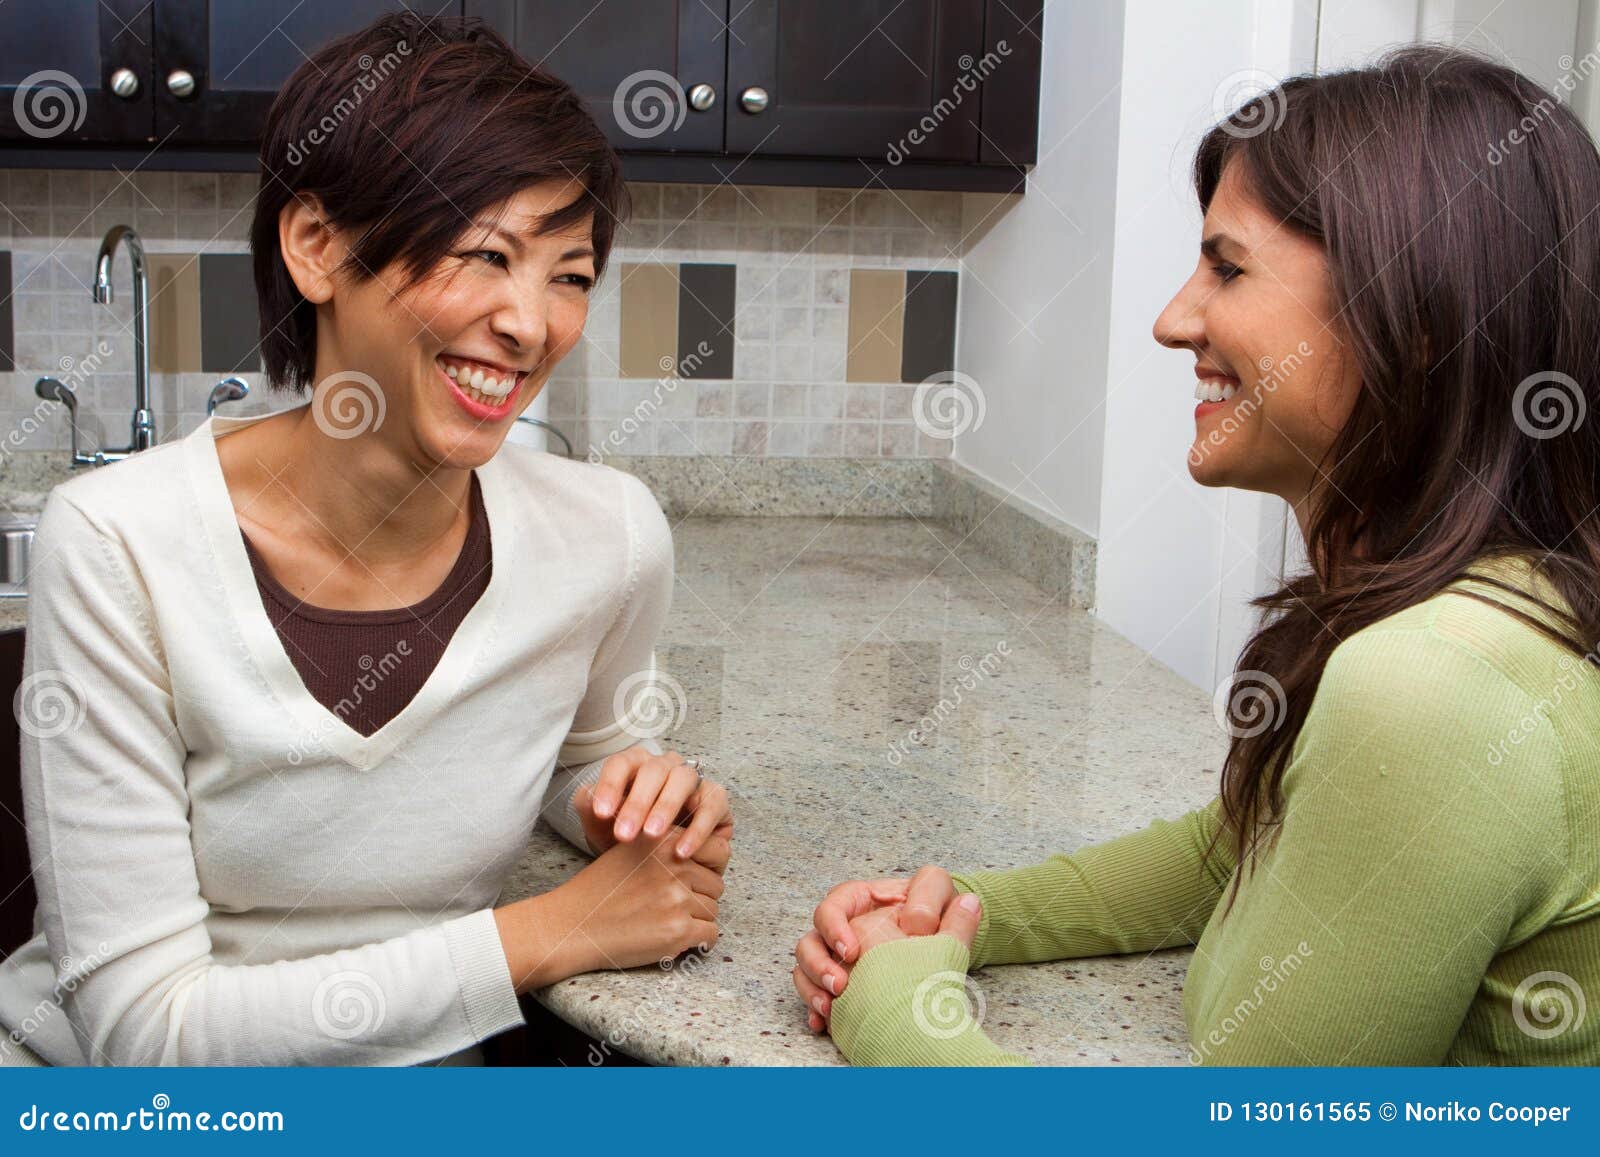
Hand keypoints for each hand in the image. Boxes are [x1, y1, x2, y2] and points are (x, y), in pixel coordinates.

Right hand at [497, 828, 724, 991]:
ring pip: (713, 910)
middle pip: (716, 883)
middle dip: (700, 896)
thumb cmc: (598, 890)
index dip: (709, 866)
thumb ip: (666, 847)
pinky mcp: (678, 930)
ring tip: (667, 922)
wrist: (571, 925)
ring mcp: (678, 898)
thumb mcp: (630, 850)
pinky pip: (710, 934)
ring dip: (696, 919)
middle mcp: (675, 864)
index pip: (718, 848)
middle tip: (674, 907)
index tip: (696, 879)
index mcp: (664, 839)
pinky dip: (698, 941)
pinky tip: (675, 939)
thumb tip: (708, 853)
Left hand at [572, 746, 732, 859]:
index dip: (610, 785)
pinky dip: (698, 828)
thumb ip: (589, 810)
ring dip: (667, 806)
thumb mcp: (603, 828)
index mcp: (634, 766)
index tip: (600, 813)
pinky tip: (682, 850)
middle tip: (624, 834)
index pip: (621, 763)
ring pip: (683, 779)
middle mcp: (665, 766)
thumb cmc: (630, 838)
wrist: (661, 861)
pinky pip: (711, 804)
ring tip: (653, 835)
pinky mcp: (716, 798)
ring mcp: (693, 780)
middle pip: (653, 770)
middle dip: (637, 802)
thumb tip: (588, 797)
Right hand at [792, 864, 956, 1030]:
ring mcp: (838, 958)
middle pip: (811, 940)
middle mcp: (843, 928)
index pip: (833, 906)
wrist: (945, 947)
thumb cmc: (937, 915)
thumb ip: (930, 896)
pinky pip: (815, 996)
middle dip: (817, 964)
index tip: (851, 952)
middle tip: (839, 986)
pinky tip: (824, 1022)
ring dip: (811, 988)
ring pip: (805, 968)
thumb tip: (917, 922)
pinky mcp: (841, 985)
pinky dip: (815, 1010)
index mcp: (861, 901)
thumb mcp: (939, 895)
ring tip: (829, 1008)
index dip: (833, 927)